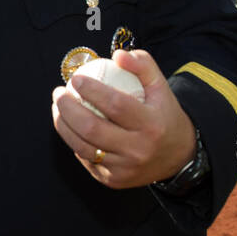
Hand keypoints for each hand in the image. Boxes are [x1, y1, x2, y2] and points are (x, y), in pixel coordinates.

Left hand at [50, 48, 196, 189]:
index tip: (76, 79)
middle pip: (92, 129)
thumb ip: (143, 65)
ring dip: (63, 125)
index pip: (116, 105)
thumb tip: (117, 55)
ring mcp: (124, 168)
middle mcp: (138, 150)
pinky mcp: (113, 180)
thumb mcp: (160, 87)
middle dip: (68, 108)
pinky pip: (85, 159)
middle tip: (59, 93)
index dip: (92, 91)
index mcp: (151, 125)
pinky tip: (69, 126)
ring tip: (57, 107)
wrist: (178, 157)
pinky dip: (74, 142)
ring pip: (82, 147)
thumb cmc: (164, 114)